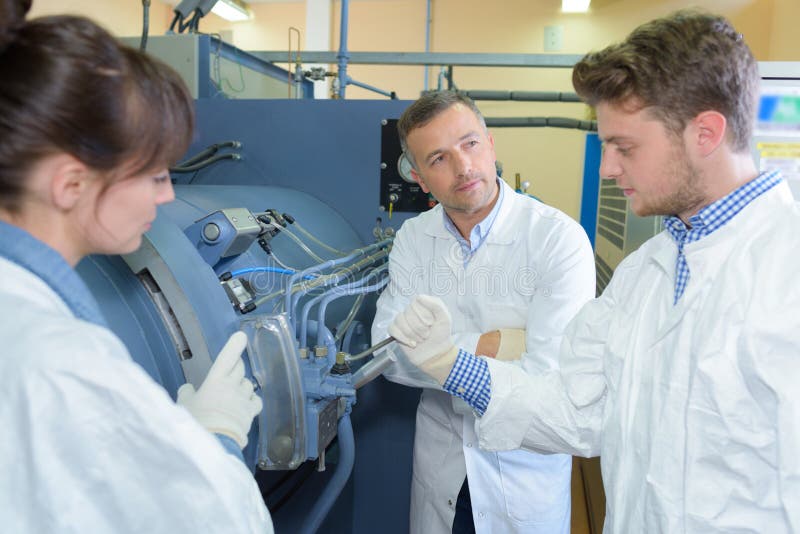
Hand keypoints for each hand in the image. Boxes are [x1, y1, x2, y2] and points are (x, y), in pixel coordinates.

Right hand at [177, 331, 261, 448]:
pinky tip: (246, 404)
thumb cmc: (195, 422)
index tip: (241, 336)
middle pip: (239, 368)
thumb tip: (188, 389)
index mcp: (215, 380)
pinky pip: (256, 400)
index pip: (227, 357)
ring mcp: (243, 398)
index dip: (235, 345)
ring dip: (242, 385)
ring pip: (248, 384)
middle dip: (236, 366)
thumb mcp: (184, 406)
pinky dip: (252, 399)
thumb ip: (186, 394)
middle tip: (230, 370)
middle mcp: (232, 386)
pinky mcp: (251, 412)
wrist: (213, 443)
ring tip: (234, 394)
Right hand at [389, 295, 457, 382]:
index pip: (416, 301)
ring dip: (412, 334)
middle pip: (408, 312)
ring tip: (420, 340)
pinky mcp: (397, 331)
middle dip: (419, 327)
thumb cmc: (441, 336)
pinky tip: (412, 343)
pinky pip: (392, 329)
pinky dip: (403, 338)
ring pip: (399, 320)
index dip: (423, 314)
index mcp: (424, 304)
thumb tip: (419, 297)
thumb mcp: (445, 319)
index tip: (431, 324)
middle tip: (427, 334)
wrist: (436, 354)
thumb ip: (436, 305)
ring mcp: (403, 320)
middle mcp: (412, 310)